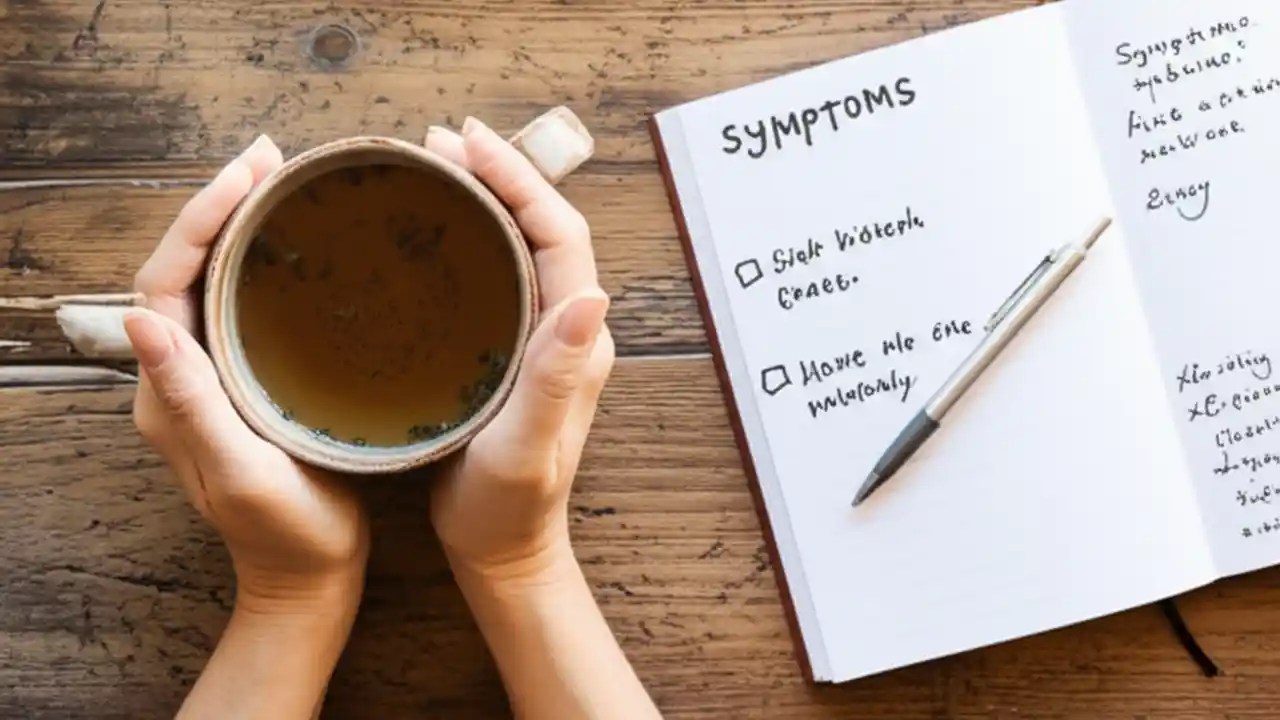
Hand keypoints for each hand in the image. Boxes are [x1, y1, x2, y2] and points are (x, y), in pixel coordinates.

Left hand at [126, 135, 368, 610]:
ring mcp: (210, 379)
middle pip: (184, 269)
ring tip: (282, 183)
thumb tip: (138, 319)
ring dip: (239, 226)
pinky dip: (262, 261)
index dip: (201, 220)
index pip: (164, 282)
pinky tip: (298, 244)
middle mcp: (178, 376)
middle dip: (219, 205)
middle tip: (272, 158)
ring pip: (212, 281)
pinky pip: (241, 305)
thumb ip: (191, 400)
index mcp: (167, 392)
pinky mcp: (243, 383)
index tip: (250, 173)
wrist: (309, 577)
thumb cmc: (286, 531)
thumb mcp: (240, 470)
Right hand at [425, 118, 614, 583]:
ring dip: (483, 198)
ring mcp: (539, 339)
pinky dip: (468, 237)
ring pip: (518, 245)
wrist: (502, 550)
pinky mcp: (511, 351)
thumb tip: (593, 293)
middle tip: (439, 142)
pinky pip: (497, 274)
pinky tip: (429, 231)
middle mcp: (566, 328)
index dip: (519, 180)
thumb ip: (557, 375)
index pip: (560, 234)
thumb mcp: (528, 445)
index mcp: (577, 338)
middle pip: (540, 226)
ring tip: (433, 167)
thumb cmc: (510, 508)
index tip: (468, 143)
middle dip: (498, 174)